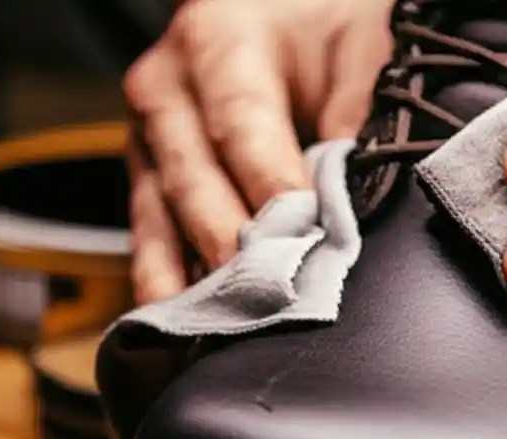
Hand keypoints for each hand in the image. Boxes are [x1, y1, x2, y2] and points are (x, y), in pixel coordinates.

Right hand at [123, 0, 394, 303]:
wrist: (278, 8)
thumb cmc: (325, 22)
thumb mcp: (358, 45)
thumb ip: (359, 113)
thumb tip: (353, 203)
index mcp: (216, 40)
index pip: (241, 126)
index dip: (270, 187)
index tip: (302, 238)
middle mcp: (165, 89)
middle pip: (194, 182)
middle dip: (233, 247)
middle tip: (269, 303)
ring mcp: (147, 137)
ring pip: (160, 219)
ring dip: (191, 281)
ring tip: (217, 338)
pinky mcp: (149, 177)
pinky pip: (152, 238)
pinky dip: (171, 285)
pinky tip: (186, 333)